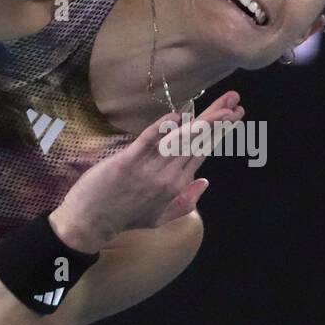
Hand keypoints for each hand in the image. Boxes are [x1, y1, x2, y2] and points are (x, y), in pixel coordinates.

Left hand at [50, 91, 245, 251]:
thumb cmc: (124, 219)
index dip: (219, 133)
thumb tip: (205, 182)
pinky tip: (178, 115)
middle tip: (235, 101)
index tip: (234, 115)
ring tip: (221, 105)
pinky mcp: (127, 162)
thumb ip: (185, 202)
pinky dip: (162, 127)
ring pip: (180, 140)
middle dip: (218, 119)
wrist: (89, 224)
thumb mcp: (160, 218)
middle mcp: (167, 176)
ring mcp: (148, 169)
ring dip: (201, 121)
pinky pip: (148, 140)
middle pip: (196, 142)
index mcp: (176, 186)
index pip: (202, 152)